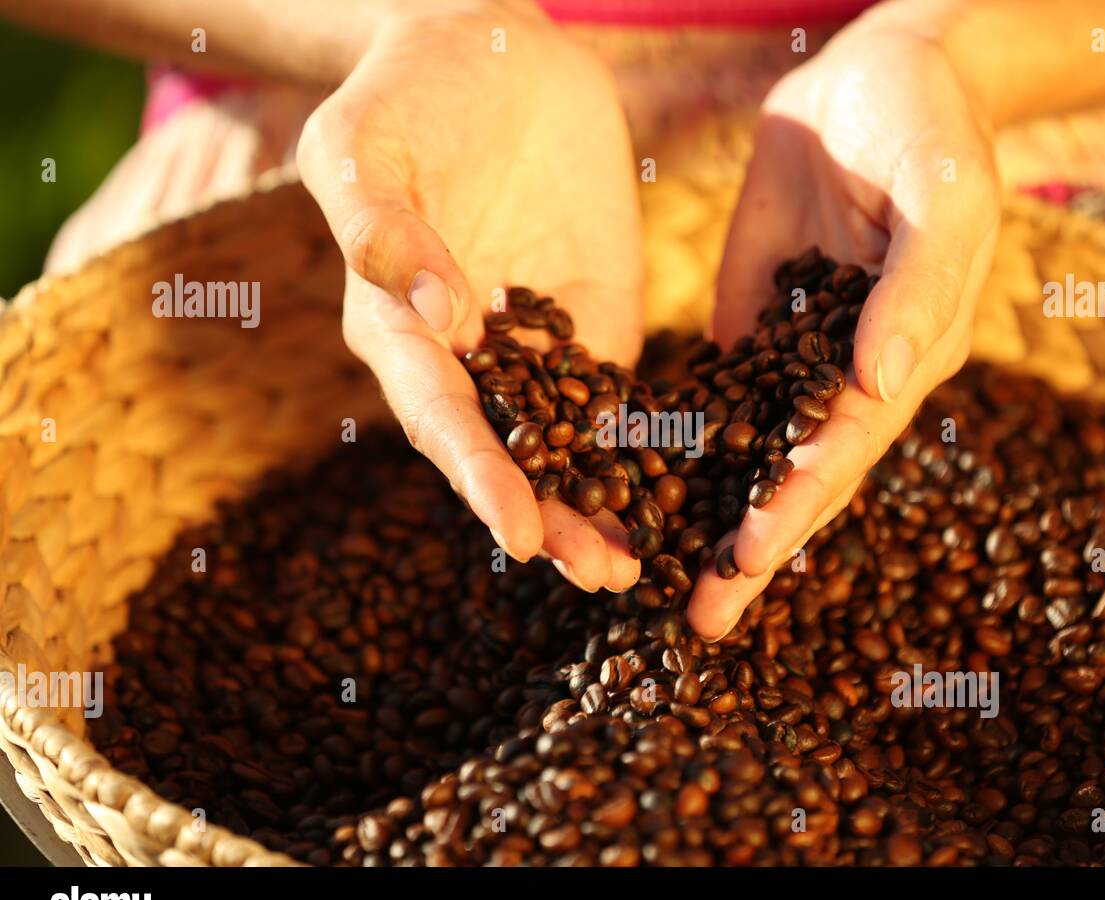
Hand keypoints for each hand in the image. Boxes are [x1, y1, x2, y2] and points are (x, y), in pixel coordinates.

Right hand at [297, 1, 642, 592]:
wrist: (492, 57)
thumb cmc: (404, 94)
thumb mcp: (362, 145)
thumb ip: (380, 225)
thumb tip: (435, 316)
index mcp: (396, 329)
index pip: (440, 415)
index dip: (478, 476)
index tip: (519, 533)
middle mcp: (465, 360)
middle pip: (505, 456)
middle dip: (551, 518)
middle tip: (602, 573)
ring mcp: (534, 351)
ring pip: (565, 446)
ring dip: (598, 505)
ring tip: (640, 564)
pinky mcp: (593, 330)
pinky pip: (617, 400)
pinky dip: (642, 450)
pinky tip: (680, 491)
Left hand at [687, 21, 999, 637]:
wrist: (875, 81)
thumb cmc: (926, 125)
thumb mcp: (943, 192)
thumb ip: (919, 285)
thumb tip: (883, 382)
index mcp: (909, 355)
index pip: (849, 443)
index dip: (802, 499)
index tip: (752, 551)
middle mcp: (852, 376)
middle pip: (800, 475)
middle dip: (754, 547)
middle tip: (703, 618)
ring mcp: (798, 360)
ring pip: (754, 455)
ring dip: (715, 521)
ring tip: (672, 588)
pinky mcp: (755, 333)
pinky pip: (719, 401)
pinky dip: (687, 453)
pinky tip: (646, 497)